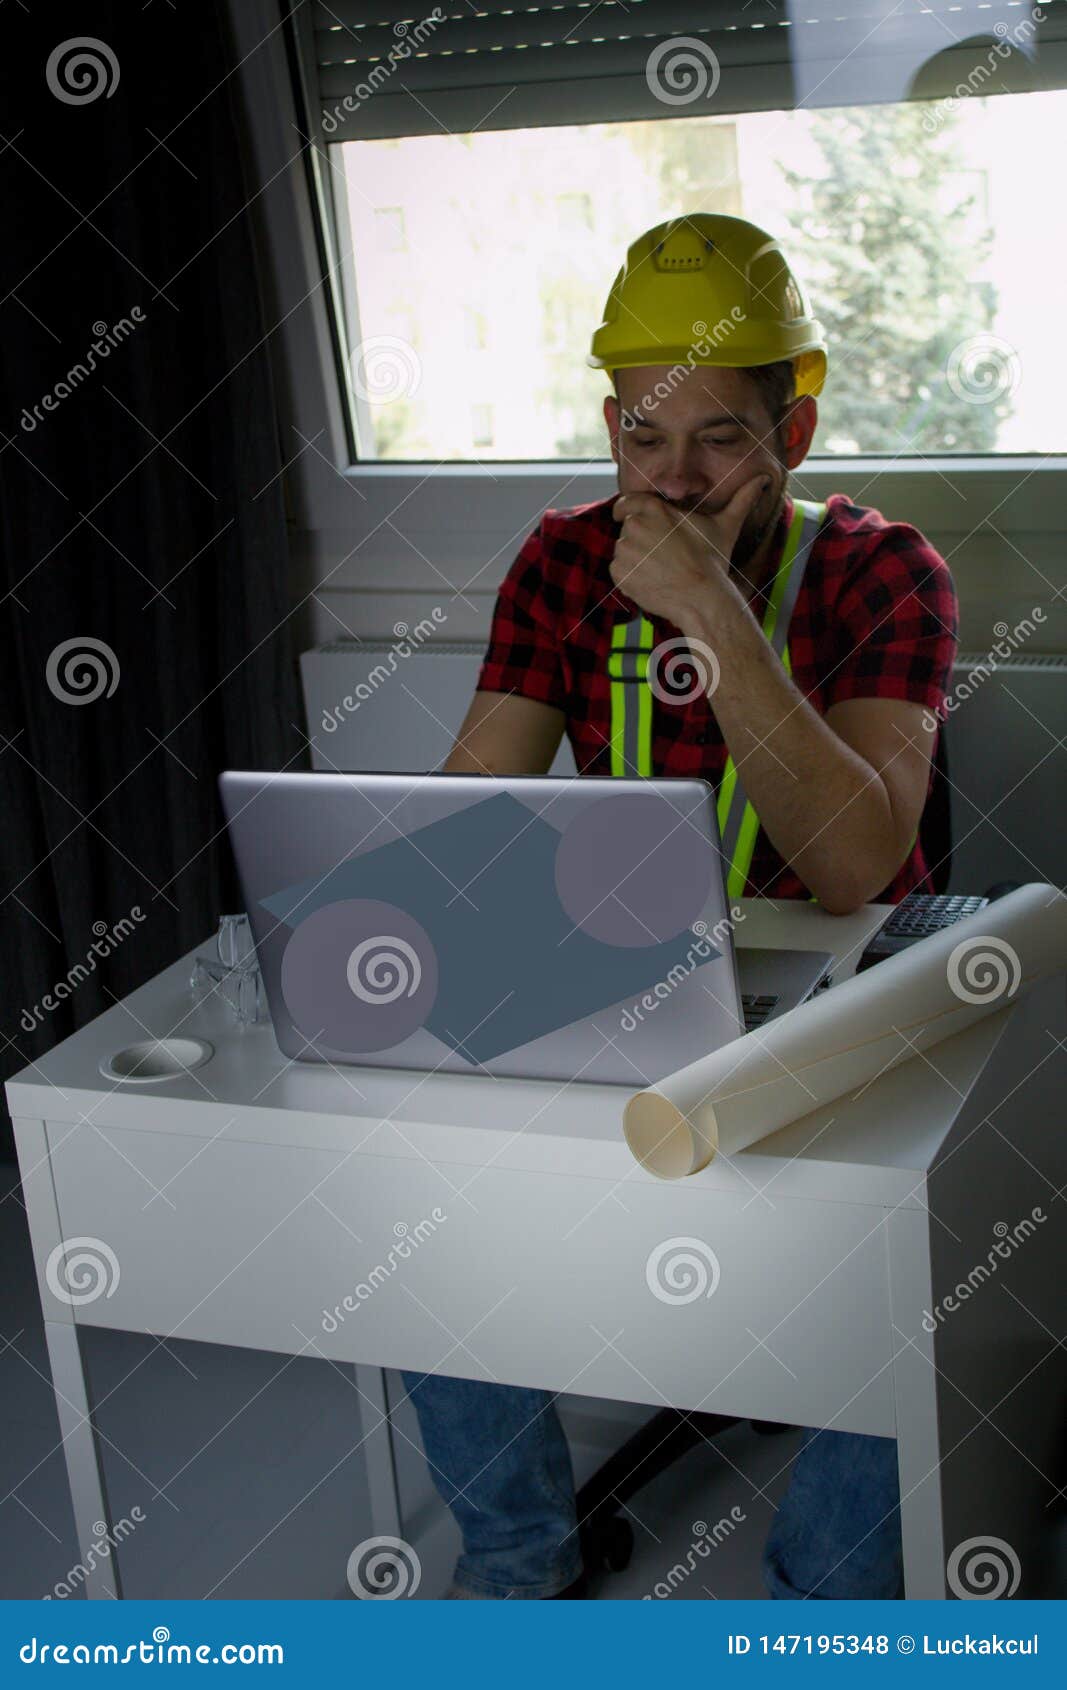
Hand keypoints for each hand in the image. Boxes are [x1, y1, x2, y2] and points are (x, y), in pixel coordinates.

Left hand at [609, 477, 768, 623]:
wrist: (700, 597)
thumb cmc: (713, 561)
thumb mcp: (727, 526)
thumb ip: (742, 499)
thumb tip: (764, 478)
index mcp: (655, 508)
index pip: (627, 502)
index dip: (626, 510)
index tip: (627, 517)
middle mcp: (637, 525)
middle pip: (629, 528)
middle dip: (642, 540)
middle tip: (664, 555)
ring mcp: (626, 549)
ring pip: (624, 550)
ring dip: (636, 558)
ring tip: (661, 569)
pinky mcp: (621, 572)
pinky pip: (618, 571)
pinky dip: (630, 577)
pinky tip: (652, 581)